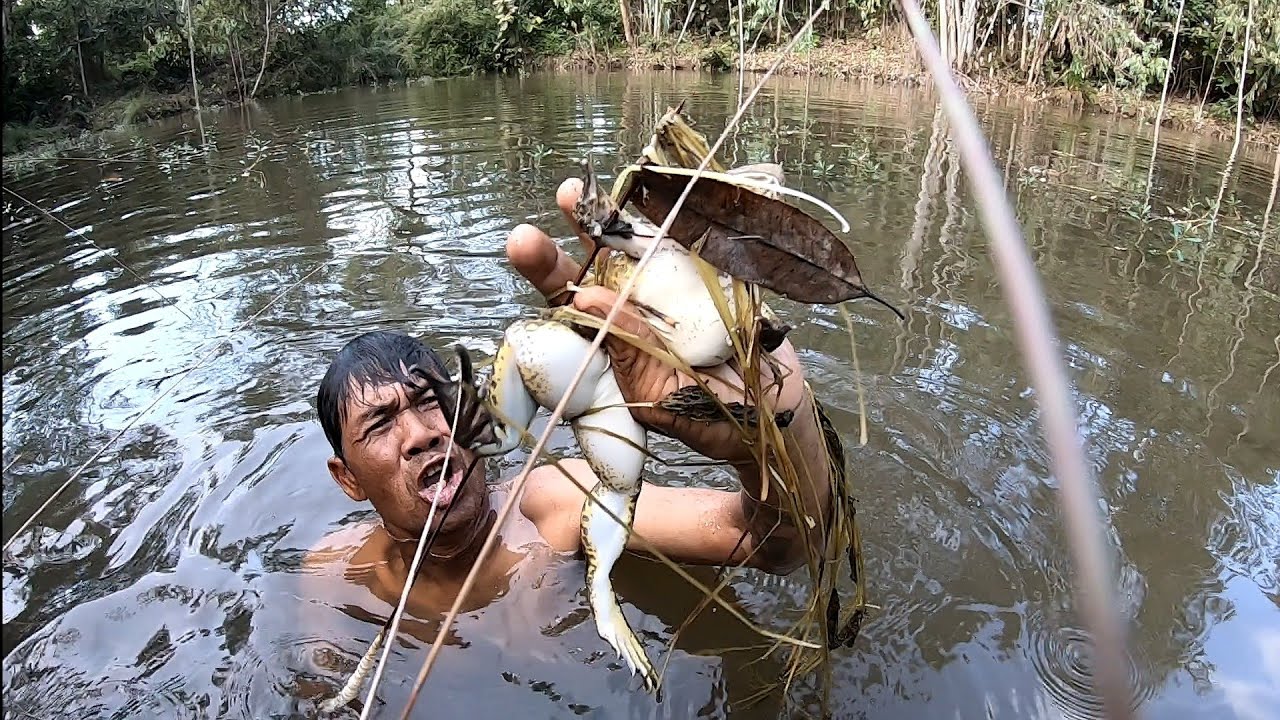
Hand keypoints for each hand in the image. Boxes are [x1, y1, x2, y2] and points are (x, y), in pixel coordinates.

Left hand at [504, 177, 808, 465]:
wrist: (781, 416)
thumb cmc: (718, 421)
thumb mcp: (668, 399)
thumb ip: (631, 353)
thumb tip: (588, 300)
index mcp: (613, 346)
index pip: (569, 306)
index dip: (547, 272)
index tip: (526, 244)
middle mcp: (636, 311)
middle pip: (596, 264)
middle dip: (577, 226)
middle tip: (567, 195)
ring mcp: (673, 290)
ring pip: (638, 244)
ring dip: (616, 212)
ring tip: (588, 184)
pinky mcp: (711, 276)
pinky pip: (692, 238)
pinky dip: (679, 207)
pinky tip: (661, 181)